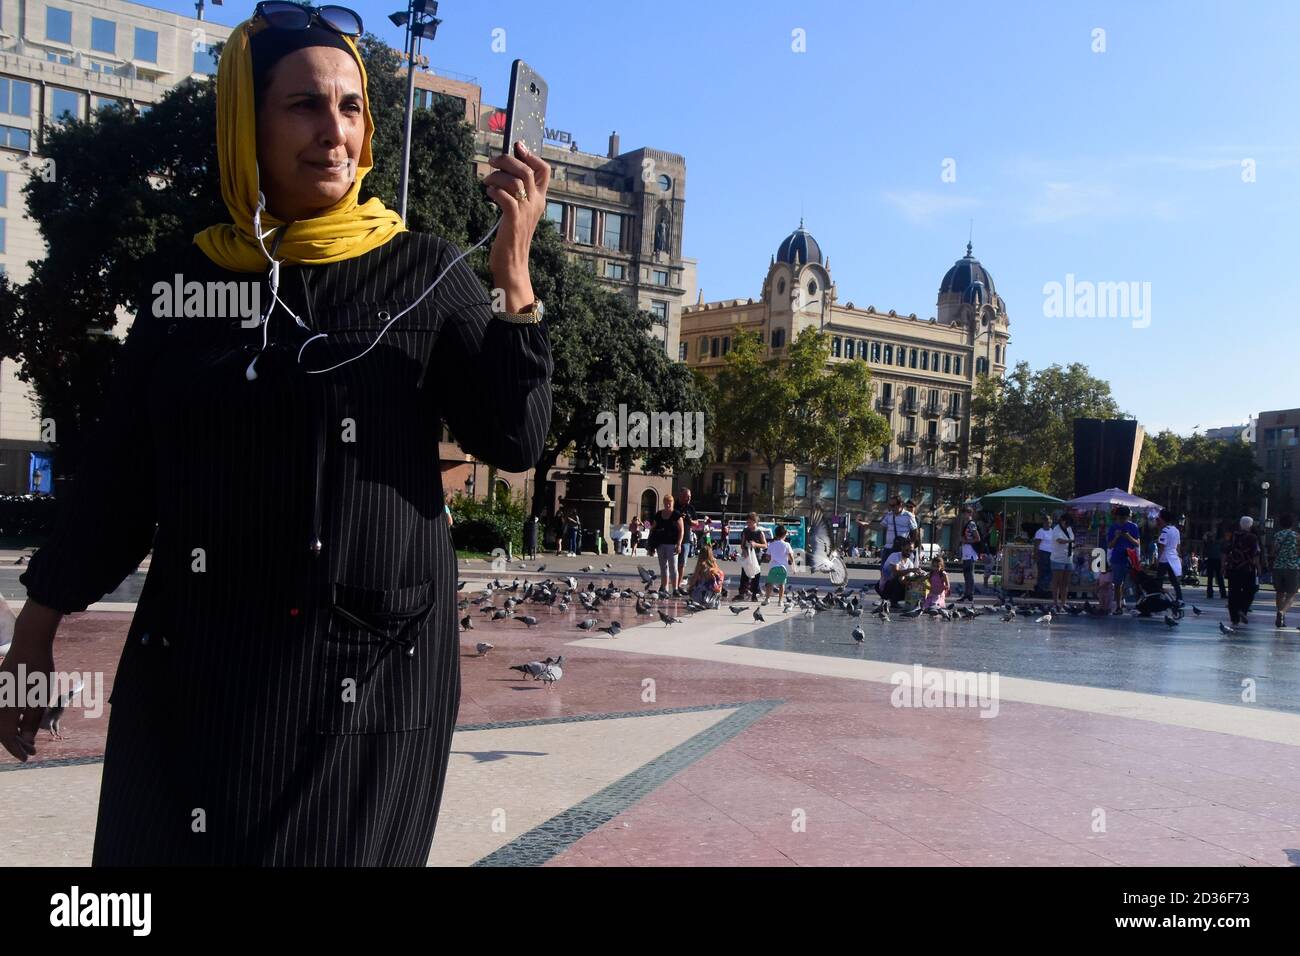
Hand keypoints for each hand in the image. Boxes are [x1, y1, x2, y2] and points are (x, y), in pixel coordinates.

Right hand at [0, 631, 56, 762]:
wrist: (29, 644)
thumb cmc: (38, 670)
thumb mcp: (40, 697)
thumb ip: (31, 720)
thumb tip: (25, 741)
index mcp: (5, 707)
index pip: (7, 737)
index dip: (17, 749)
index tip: (28, 757)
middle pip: (2, 731)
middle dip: (15, 743)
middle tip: (31, 751)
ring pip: (1, 722)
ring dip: (13, 732)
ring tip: (28, 740)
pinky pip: (2, 711)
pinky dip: (10, 720)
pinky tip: (22, 724)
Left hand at [484, 141, 551, 311]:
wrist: (512, 265)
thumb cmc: (511, 239)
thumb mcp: (517, 213)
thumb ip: (515, 194)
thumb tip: (503, 173)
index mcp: (539, 200)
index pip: (545, 171)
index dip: (531, 155)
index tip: (517, 147)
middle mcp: (536, 204)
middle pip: (527, 170)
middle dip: (508, 160)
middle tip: (492, 161)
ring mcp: (526, 212)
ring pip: (516, 181)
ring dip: (497, 176)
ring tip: (486, 183)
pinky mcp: (514, 220)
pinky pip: (506, 197)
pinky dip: (495, 191)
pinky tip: (488, 194)